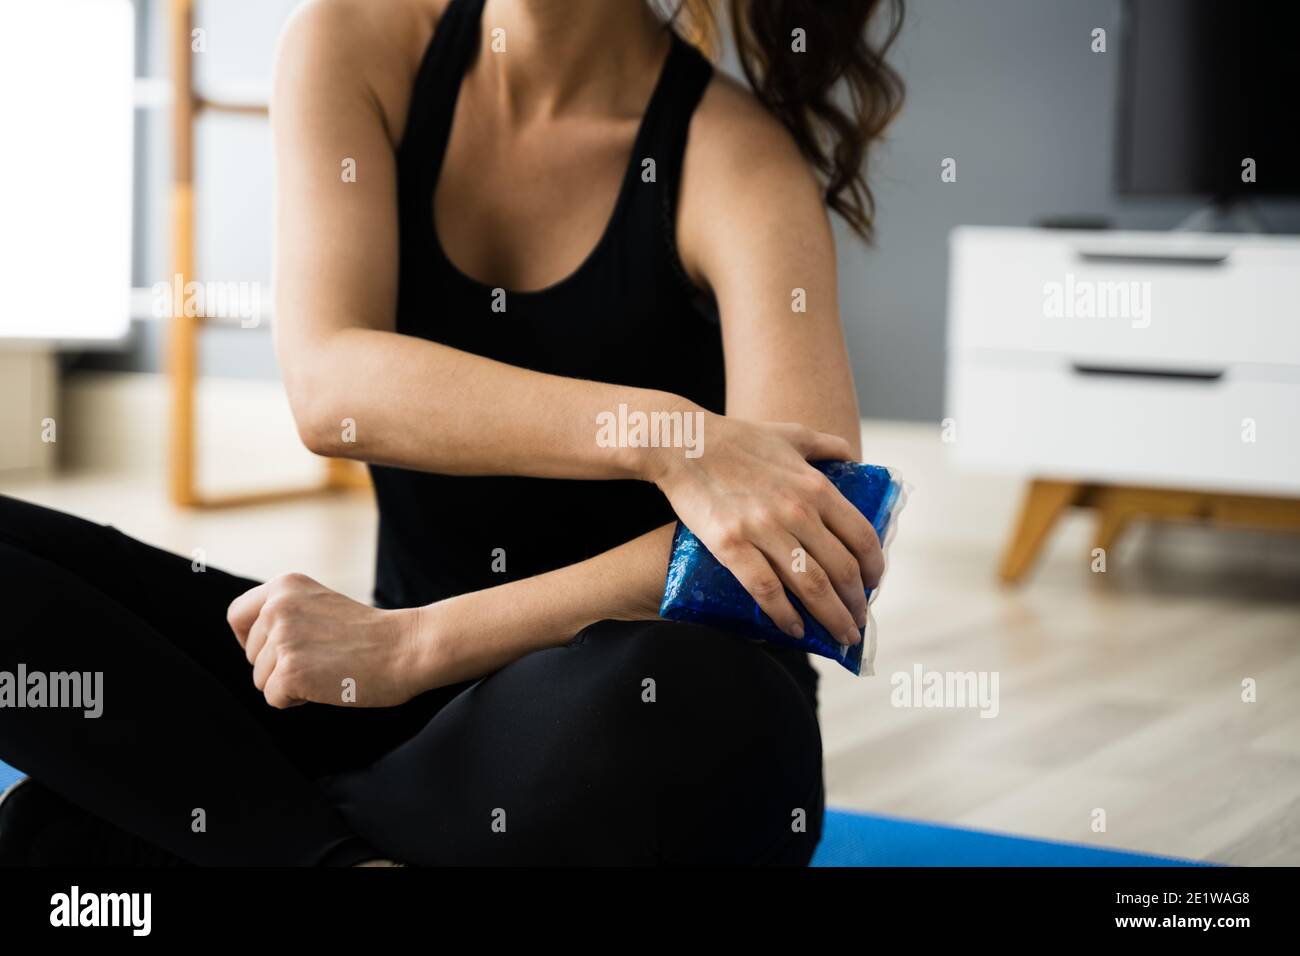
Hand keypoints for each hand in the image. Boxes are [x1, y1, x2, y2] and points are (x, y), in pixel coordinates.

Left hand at [226, 573, 424, 708]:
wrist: (407, 647)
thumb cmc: (371, 634)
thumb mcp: (320, 605)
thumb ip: (288, 615)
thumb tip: (253, 647)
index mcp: (285, 586)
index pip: (237, 615)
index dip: (251, 640)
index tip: (275, 651)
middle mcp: (278, 607)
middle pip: (251, 655)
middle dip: (278, 666)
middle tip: (322, 660)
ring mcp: (283, 639)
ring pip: (262, 680)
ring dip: (291, 683)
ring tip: (328, 669)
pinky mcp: (289, 670)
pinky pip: (275, 699)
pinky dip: (298, 700)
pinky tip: (326, 684)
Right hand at [647, 409, 883, 645]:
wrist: (683, 443)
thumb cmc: (736, 437)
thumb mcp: (791, 434)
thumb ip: (826, 445)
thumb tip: (851, 454)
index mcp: (816, 486)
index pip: (861, 536)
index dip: (874, 567)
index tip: (873, 584)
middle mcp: (797, 510)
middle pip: (842, 569)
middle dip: (856, 602)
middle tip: (857, 621)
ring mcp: (764, 529)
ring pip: (811, 585)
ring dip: (831, 617)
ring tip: (839, 635)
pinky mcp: (731, 545)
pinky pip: (766, 590)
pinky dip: (785, 616)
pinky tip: (795, 630)